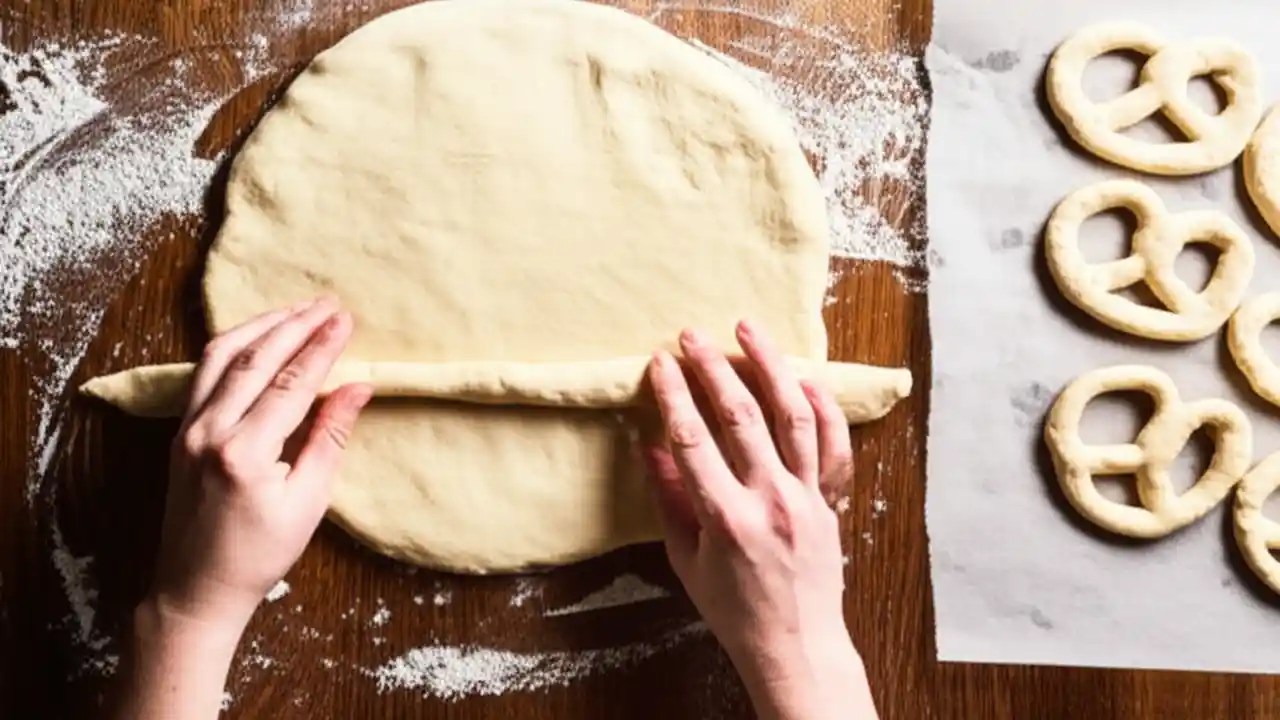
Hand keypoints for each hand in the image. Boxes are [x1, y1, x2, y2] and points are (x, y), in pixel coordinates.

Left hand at [150, 296, 371, 628]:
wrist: (197, 587)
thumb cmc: (261, 554)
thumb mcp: (309, 501)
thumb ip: (330, 437)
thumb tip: (358, 386)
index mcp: (245, 453)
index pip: (292, 383)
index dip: (322, 348)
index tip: (347, 320)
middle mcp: (209, 431)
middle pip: (257, 358)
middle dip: (296, 325)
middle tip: (329, 304)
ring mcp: (187, 428)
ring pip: (222, 355)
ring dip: (263, 326)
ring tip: (298, 308)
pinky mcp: (179, 431)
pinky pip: (204, 372)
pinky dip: (234, 345)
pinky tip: (259, 335)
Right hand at [642, 320, 874, 719]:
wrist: (796, 643)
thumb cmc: (733, 608)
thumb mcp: (685, 559)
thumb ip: (669, 499)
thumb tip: (649, 446)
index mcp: (726, 517)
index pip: (693, 439)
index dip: (673, 394)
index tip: (660, 361)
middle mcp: (770, 499)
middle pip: (741, 415)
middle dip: (713, 366)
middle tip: (692, 335)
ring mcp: (807, 497)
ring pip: (793, 415)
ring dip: (770, 366)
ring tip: (750, 329)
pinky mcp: (831, 500)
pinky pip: (835, 444)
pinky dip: (823, 406)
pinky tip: (804, 379)